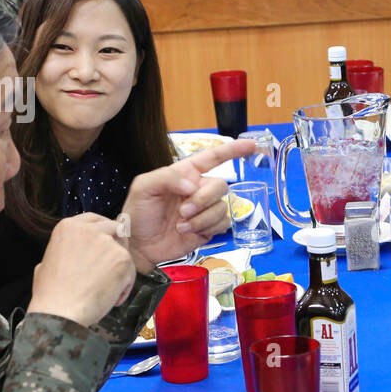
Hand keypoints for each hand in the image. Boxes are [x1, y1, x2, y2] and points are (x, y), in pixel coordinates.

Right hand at [26, 214, 136, 326]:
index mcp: (68, 227)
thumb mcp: (46, 262)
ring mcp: (107, 242)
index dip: (103, 230)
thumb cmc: (52, 293)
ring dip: (120, 270)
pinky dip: (125, 286)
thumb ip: (62, 251)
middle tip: (114, 264)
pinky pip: (131, 271)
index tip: (107, 240)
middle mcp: (88, 229)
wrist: (61, 310)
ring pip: (124, 252)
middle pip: (114, 228)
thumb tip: (69, 254)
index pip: (94, 219)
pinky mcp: (122, 258)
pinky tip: (112, 298)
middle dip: (117, 244)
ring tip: (107, 291)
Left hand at [120, 138, 256, 273]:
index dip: (233, 150)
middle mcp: (199, 189)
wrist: (139, 245)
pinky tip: (190, 231)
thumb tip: (193, 184)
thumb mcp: (144, 187)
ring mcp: (205, 209)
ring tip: (181, 224)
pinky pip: (223, 223)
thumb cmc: (139, 213)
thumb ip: (168, 177)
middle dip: (204, 199)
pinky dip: (207, 228)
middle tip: (184, 211)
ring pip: (222, 206)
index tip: (251, 146)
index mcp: (186, 173)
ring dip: (202, 218)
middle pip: (221, 185)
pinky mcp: (210, 228)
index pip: (213, 157)